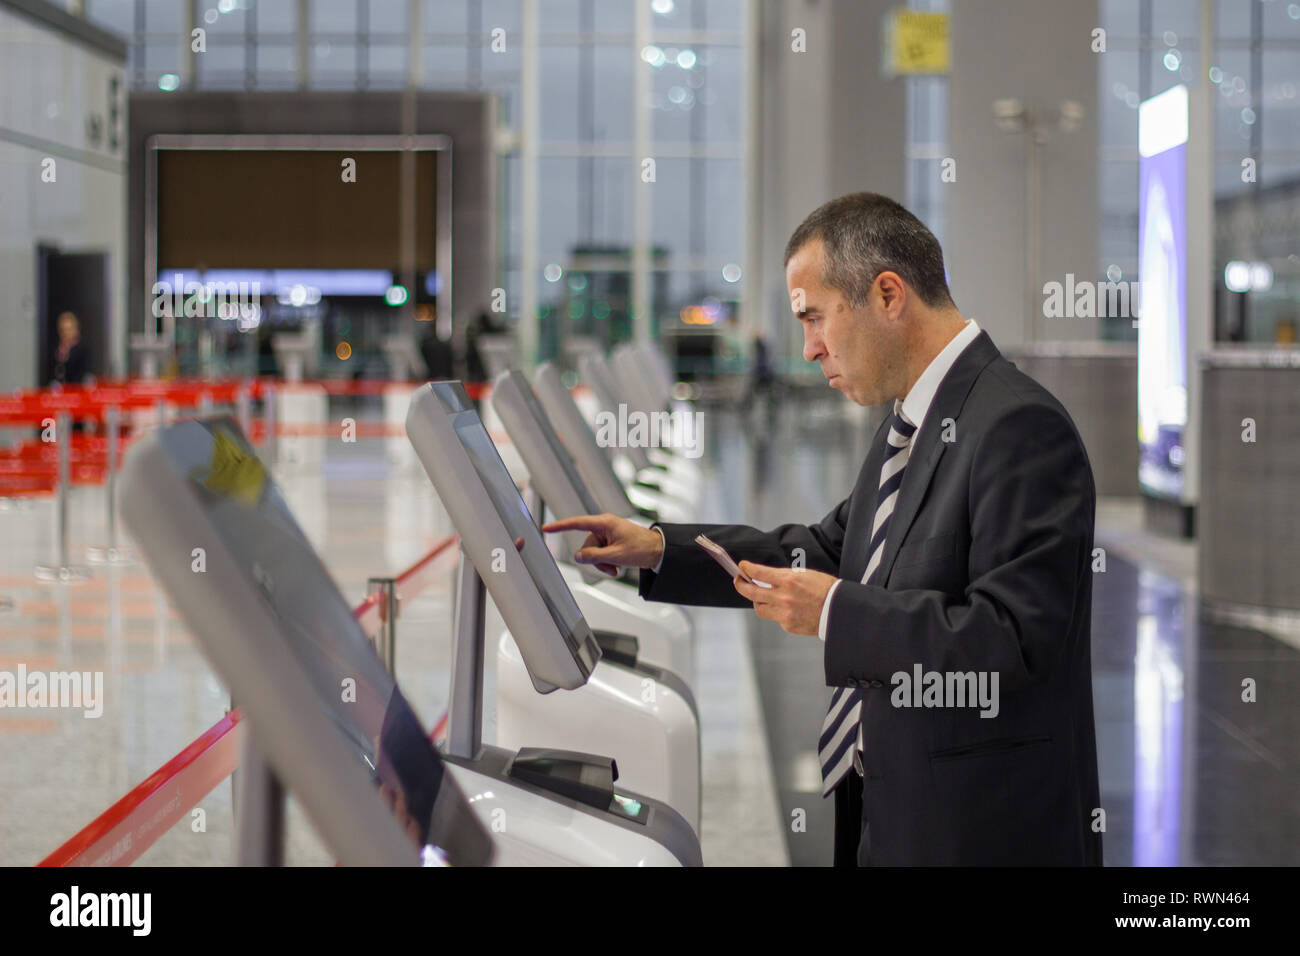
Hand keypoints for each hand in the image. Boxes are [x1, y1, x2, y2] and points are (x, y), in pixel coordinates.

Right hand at [541, 514, 663, 576]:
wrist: (659, 551)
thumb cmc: (642, 548)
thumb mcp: (616, 555)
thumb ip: (594, 556)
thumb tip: (578, 556)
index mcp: (605, 523)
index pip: (577, 523)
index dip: (560, 526)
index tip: (547, 528)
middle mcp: (604, 526)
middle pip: (587, 545)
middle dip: (596, 559)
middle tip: (611, 567)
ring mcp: (608, 534)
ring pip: (593, 552)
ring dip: (603, 563)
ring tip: (616, 568)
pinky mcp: (611, 541)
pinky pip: (601, 554)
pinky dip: (606, 562)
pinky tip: (617, 567)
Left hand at [733, 561, 837, 636]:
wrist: (839, 610)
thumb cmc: (825, 589)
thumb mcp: (804, 574)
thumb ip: (784, 577)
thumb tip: (767, 577)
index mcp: (788, 581)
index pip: (759, 572)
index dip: (747, 568)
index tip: (742, 566)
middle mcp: (783, 597)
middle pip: (752, 592)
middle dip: (741, 585)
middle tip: (738, 581)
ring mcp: (784, 613)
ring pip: (760, 608)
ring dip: (757, 601)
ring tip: (760, 596)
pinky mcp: (788, 625)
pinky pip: (775, 618)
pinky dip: (776, 612)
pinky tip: (786, 608)